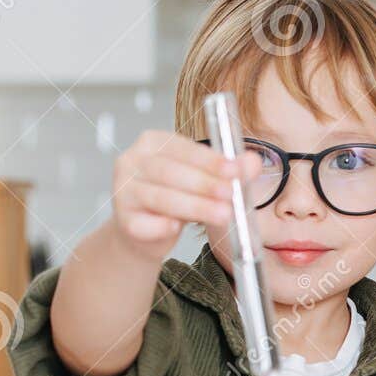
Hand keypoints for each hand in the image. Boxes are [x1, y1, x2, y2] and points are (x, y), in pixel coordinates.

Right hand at [110, 130, 261, 260]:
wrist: (144, 232)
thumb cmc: (175, 199)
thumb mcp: (203, 181)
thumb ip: (228, 171)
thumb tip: (253, 162)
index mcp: (152, 143)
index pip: (182, 147)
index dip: (209, 160)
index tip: (234, 170)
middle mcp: (132, 162)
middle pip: (169, 171)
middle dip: (204, 184)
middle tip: (231, 194)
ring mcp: (123, 191)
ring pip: (160, 198)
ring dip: (194, 206)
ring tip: (223, 214)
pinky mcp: (123, 221)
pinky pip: (144, 224)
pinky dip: (161, 226)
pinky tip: (175, 228)